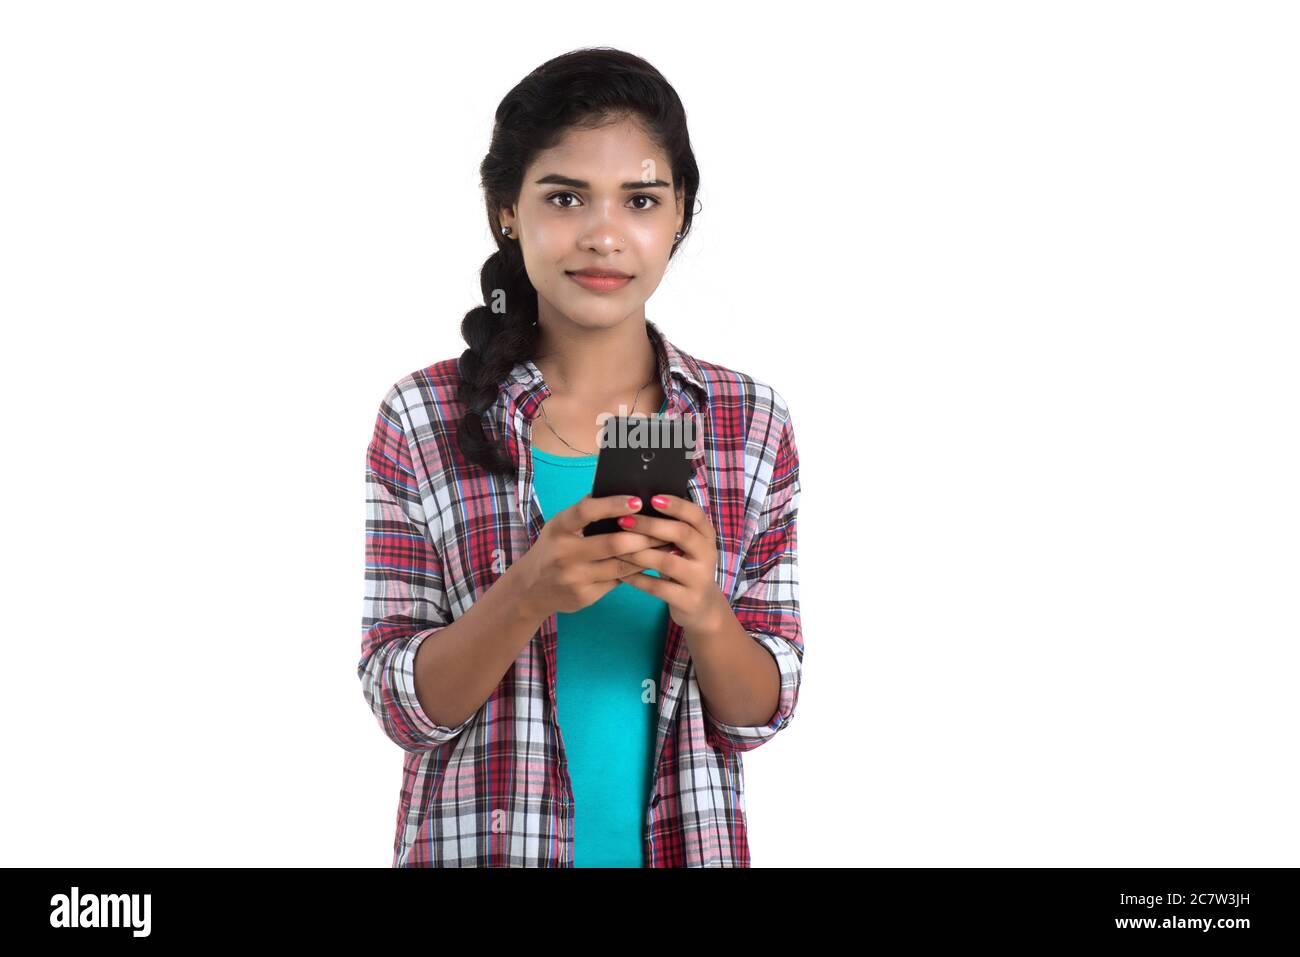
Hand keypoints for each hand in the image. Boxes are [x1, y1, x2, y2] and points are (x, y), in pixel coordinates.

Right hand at [512, 494, 670, 619]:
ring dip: (647, 555)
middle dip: (644, 536)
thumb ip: (584, 511)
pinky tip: (652, 564)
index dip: (613, 504)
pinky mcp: (585, 596)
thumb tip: (617, 489)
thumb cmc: (552, 549)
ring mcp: (575, 578)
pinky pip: (618, 582)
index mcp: (558, 528)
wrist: (530, 589)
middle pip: (614, 544)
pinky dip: (637, 571)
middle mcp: (564, 554)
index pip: (586, 512)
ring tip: (667, 545)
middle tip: (666, 528)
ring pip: (622, 566)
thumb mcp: (559, 526)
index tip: (638, 501)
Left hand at [614, 493, 731, 633]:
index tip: (652, 498)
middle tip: (624, 521)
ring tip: (616, 546)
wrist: (703, 607)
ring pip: (667, 562)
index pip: (695, 515)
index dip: (676, 505)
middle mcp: (708, 555)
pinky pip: (658, 588)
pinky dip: (637, 579)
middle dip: (651, 526)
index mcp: (707, 536)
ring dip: (639, 553)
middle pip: (681, 534)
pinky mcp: (688, 600)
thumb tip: (636, 505)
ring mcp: (700, 579)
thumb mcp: (687, 547)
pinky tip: (620, 573)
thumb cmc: (685, 567)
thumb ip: (671, 529)